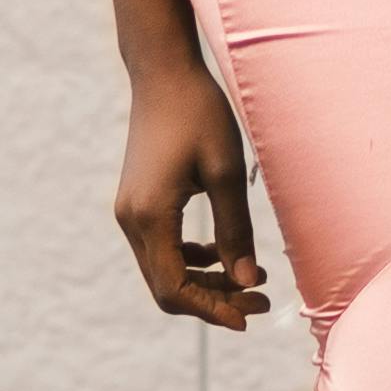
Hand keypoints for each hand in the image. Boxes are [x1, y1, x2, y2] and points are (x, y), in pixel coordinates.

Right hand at [115, 62, 274, 329]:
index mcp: (150, 215)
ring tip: (251, 277)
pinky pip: (160, 250)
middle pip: (166, 287)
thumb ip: (236, 231)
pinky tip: (222, 253)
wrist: (163, 74)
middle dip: (213, 300)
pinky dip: (190, 261)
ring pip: (163, 271)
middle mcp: (131, 220)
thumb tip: (246, 281)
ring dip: (204, 282)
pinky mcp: (136, 203)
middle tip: (260, 298)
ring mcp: (129, 212)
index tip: (249, 316)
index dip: (212, 310)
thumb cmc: (199, 114)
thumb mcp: (227, 173)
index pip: (175, 287)